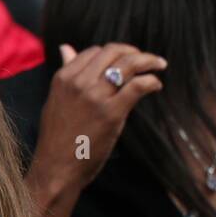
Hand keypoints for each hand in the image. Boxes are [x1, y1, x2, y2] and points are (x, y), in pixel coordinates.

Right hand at [28, 43, 166, 198]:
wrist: (56, 169)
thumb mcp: (56, 100)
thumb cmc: (57, 141)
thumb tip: (66, 47)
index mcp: (64, 78)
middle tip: (147, 60)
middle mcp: (79, 82)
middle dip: (134, 52)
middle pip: (113, 52)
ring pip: (127, 64)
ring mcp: (95, 96)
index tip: (126, 60)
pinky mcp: (111, 113)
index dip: (114, 53)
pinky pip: (137, 86)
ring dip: (148, 60)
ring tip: (159, 64)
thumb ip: (66, 74)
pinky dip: (151, 81)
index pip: (94, 51)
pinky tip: (156, 85)